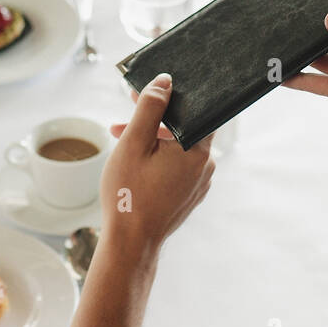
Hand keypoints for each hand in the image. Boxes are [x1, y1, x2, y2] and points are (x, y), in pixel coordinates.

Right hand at [101, 75, 214, 249]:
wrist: (130, 244)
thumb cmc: (129, 195)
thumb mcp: (134, 144)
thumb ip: (150, 108)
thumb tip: (165, 81)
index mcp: (198, 149)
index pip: (194, 109)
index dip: (170, 98)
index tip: (145, 94)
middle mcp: (206, 165)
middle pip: (182, 128)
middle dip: (152, 120)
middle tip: (123, 119)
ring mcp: (199, 182)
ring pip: (177, 148)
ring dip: (151, 140)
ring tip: (121, 142)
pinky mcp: (190, 194)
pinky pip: (177, 167)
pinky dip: (158, 159)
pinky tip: (134, 163)